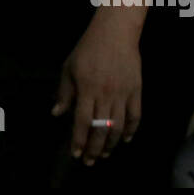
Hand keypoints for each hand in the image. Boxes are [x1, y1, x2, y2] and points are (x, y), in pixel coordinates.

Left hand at [52, 13, 142, 164]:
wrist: (115, 33)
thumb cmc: (88, 49)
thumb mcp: (69, 68)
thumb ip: (64, 92)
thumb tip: (57, 113)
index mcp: (87, 88)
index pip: (81, 121)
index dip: (78, 140)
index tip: (75, 153)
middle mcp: (105, 94)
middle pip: (100, 129)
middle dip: (94, 148)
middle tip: (89, 161)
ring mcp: (123, 93)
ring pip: (118, 127)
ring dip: (111, 144)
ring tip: (105, 154)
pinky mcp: (136, 91)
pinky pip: (135, 116)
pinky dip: (131, 130)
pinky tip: (125, 140)